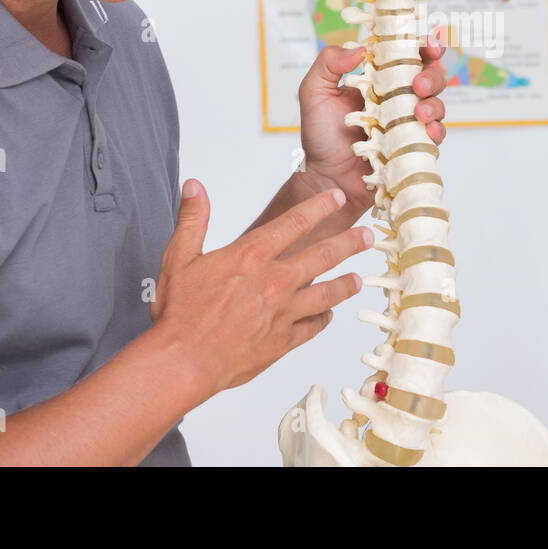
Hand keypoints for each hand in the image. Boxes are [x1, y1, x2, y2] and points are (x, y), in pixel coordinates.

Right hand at [151, 179, 372, 395]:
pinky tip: (328, 315)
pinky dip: (323, 319)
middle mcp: (275, 280)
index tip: (337, 196)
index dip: (320, 206)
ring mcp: (283, 312)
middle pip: (324, 255)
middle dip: (350, 242)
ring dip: (346, 284)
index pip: (296, 221)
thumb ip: (193, 219)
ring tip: (359, 278)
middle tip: (368, 236)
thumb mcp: (179, 257)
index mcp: (252, 255)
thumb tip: (195, 186)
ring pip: (327, 293)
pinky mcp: (284, 341)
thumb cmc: (179, 313)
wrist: (183, 361)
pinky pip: (313, 326)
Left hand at [297, 27, 447, 207]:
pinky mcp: (413, 145)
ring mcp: (407, 122)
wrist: (326, 177)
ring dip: (434, 105)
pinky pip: (435, 135)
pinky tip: (427, 132)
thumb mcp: (314, 91)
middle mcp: (397, 97)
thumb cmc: (320, 136)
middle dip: (432, 76)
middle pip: (430, 76)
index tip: (429, 45)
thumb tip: (360, 48)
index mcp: (378, 77)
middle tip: (419, 85)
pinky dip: (436, 131)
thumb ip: (328, 62)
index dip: (424, 45)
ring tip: (419, 113)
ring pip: (437, 104)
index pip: (406, 54)